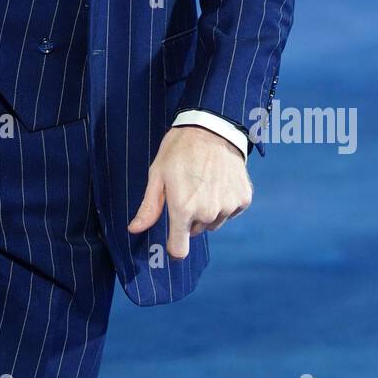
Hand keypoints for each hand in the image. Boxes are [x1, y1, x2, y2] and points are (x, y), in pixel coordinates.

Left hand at [127, 125, 252, 258]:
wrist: (213, 127)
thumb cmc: (179, 149)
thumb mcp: (158, 174)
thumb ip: (149, 207)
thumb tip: (134, 229)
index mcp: (183, 210)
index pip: (179, 249)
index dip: (173, 246)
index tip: (172, 238)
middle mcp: (208, 213)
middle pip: (195, 231)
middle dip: (189, 217)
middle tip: (186, 190)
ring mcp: (228, 206)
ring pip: (213, 222)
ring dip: (208, 210)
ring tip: (203, 183)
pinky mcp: (243, 199)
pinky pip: (231, 211)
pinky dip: (225, 201)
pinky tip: (219, 181)